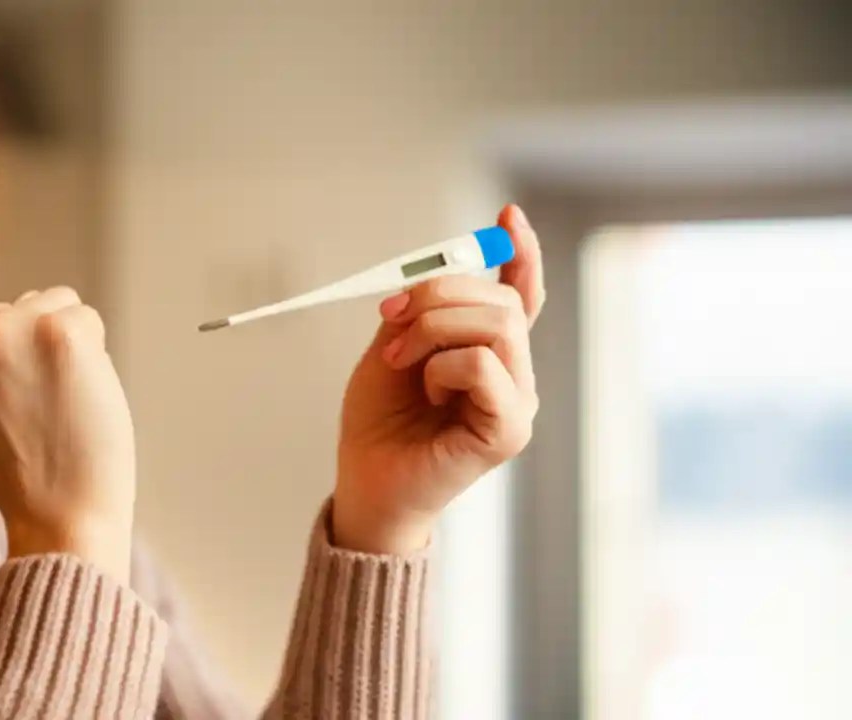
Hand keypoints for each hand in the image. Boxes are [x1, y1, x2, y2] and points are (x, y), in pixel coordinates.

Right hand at [0, 287, 135, 582]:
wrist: (57, 517)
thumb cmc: (8, 475)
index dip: (1, 364)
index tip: (0, 407)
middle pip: (14, 307)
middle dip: (30, 349)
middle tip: (29, 409)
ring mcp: (4, 328)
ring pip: (52, 303)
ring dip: (61, 345)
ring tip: (53, 401)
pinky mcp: (58, 331)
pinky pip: (86, 318)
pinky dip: (95, 355)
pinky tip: (77, 397)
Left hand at [333, 205, 544, 554]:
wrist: (366, 479)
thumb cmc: (379, 421)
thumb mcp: (391, 347)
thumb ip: (417, 311)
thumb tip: (437, 273)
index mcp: (488, 350)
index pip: (519, 294)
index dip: (521, 254)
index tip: (507, 217)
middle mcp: (513, 373)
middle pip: (501, 301)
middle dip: (439, 293)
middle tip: (391, 316)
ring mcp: (516, 401)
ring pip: (496, 326)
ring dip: (434, 329)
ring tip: (402, 360)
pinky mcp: (509, 430)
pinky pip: (484, 366)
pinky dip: (443, 367)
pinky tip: (429, 393)